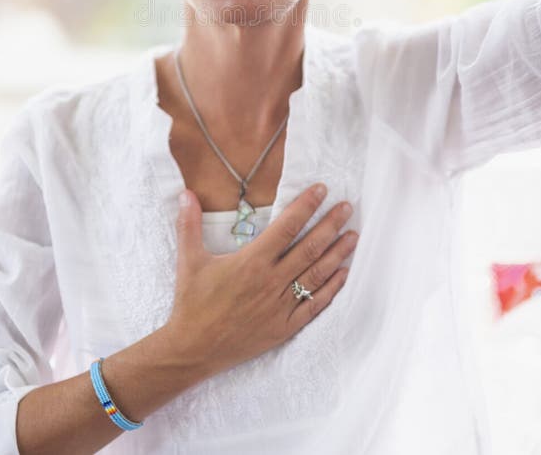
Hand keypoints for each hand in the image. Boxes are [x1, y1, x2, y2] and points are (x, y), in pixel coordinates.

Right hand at [165, 184, 357, 376]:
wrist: (192, 349)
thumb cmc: (191, 303)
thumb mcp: (189, 260)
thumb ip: (189, 224)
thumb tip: (186, 193)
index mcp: (252, 262)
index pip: (286, 227)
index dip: (306, 206)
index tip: (321, 190)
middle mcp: (271, 281)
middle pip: (309, 248)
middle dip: (330, 225)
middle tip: (346, 207)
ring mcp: (281, 306)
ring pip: (316, 275)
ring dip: (337, 253)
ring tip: (353, 235)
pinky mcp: (285, 327)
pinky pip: (314, 305)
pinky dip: (332, 289)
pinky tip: (344, 274)